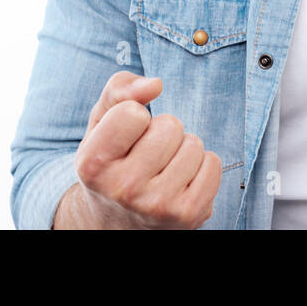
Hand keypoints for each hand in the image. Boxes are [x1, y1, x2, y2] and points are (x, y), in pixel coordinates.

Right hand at [64, 71, 222, 228]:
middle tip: (146, 155)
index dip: (133, 116)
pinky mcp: (188, 213)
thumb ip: (119, 90)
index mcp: (93, 164)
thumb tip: (155, 85)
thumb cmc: (112, 161)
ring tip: (162, 169)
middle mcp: (123, 189)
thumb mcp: (101, 123)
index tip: (125, 138)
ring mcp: (157, 205)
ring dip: (182, 149)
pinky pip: (213, 163)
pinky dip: (202, 166)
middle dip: (162, 132)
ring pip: (194, 144)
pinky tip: (180, 181)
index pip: (132, 112)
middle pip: (169, 126)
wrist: (118, 221)